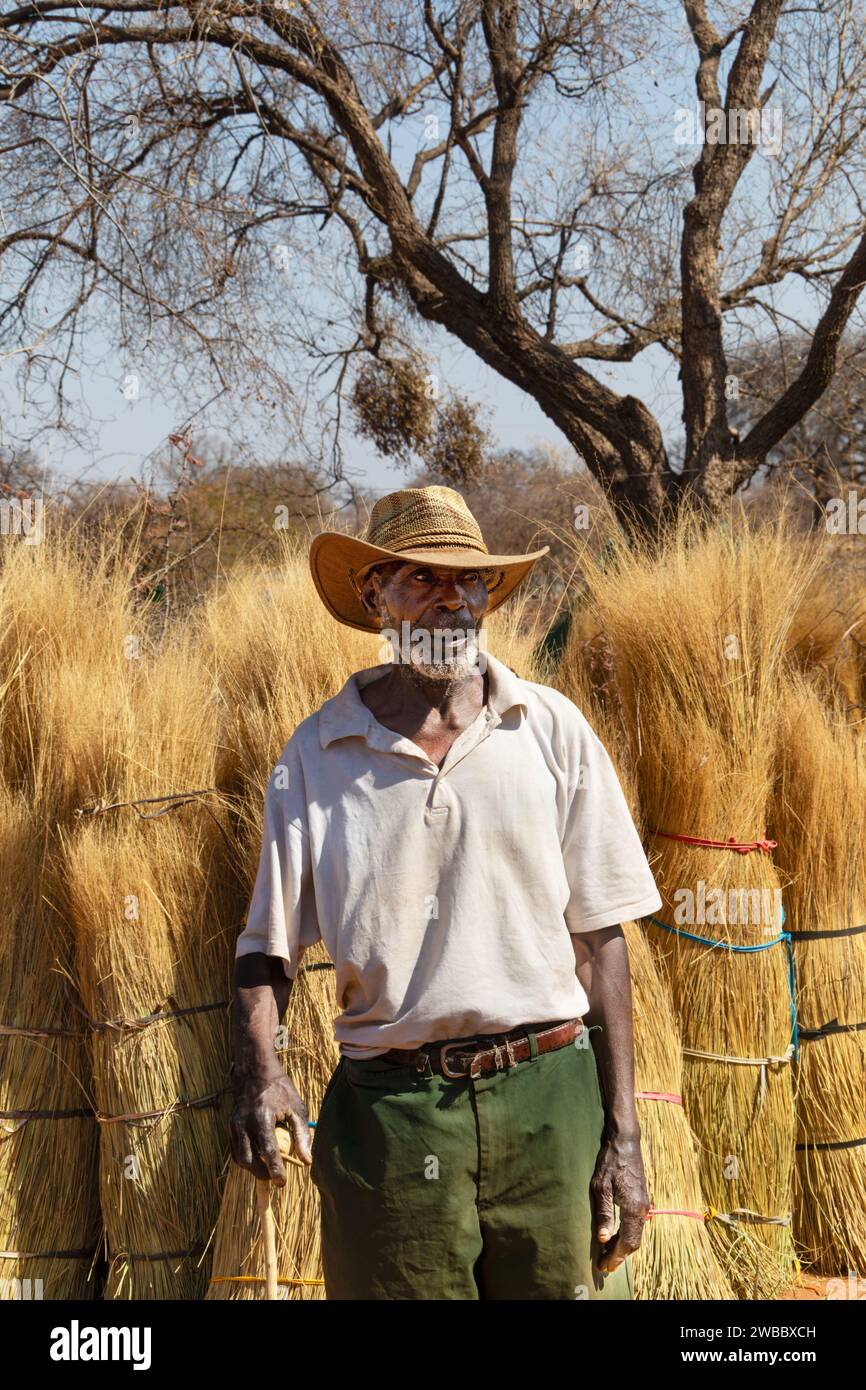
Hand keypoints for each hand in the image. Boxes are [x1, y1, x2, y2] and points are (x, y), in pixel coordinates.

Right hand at [230, 1073, 311, 1183]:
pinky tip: (258, 1160)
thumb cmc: (280, 1090)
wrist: (255, 1072)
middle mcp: (244, 1122)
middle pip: (248, 1160)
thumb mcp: (297, 1108)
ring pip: (239, 1158)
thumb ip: (302, 1135)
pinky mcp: (230, 1126)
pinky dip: (246, 1159)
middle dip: (262, 1174)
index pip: (267, 1150)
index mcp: (262, 1117)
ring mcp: (234, 1125)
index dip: (275, 1169)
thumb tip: (307, 1161)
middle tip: (276, 1178)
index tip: (282, 1182)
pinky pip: (235, 1151)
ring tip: (268, 1170)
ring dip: (253, 1169)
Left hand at [589, 1129, 649, 1273]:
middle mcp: (642, 1209)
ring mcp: (644, 1204)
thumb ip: (604, 1214)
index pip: (627, 1242)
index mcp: (633, 1209)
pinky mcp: (642, 1198)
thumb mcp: (601, 1187)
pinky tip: (615, 1234)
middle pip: (634, 1241)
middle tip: (604, 1264)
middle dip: (620, 1255)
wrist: (625, 1141)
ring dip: (623, 1245)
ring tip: (608, 1252)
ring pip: (636, 1233)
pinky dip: (627, 1233)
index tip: (604, 1266)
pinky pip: (636, 1223)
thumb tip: (604, 1239)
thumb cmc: (610, 1162)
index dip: (615, 1257)